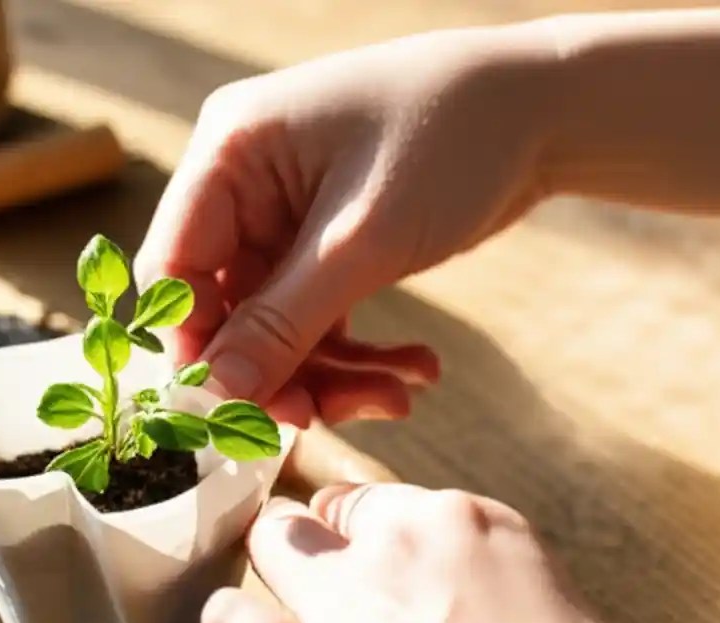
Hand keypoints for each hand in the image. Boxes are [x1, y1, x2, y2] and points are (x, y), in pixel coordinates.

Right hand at [134, 23, 558, 426]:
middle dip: (276, 370)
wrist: (546, 108)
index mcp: (229, 153)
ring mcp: (284, 212)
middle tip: (320, 418)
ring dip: (328, 371)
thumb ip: (281, 323)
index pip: (174, 269)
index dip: (196, 347)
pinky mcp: (325, 239)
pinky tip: (414, 370)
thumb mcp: (362, 241)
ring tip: (397, 397)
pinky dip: (357, 351)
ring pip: (275, 323)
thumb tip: (216, 393)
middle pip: (225, 307)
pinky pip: (316, 314)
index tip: (236, 410)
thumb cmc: (452, 137)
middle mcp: (243, 181)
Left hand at [201, 484, 661, 622]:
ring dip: (278, 559)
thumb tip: (477, 612)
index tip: (394, 563)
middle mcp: (401, 547)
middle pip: (335, 511)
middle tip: (337, 570)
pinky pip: (232, 621)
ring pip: (275, 541)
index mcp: (473, 528)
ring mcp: (343, 604)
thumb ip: (499, 594)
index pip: (402, 506)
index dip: (390, 538)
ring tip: (285, 589)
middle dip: (329, 534)